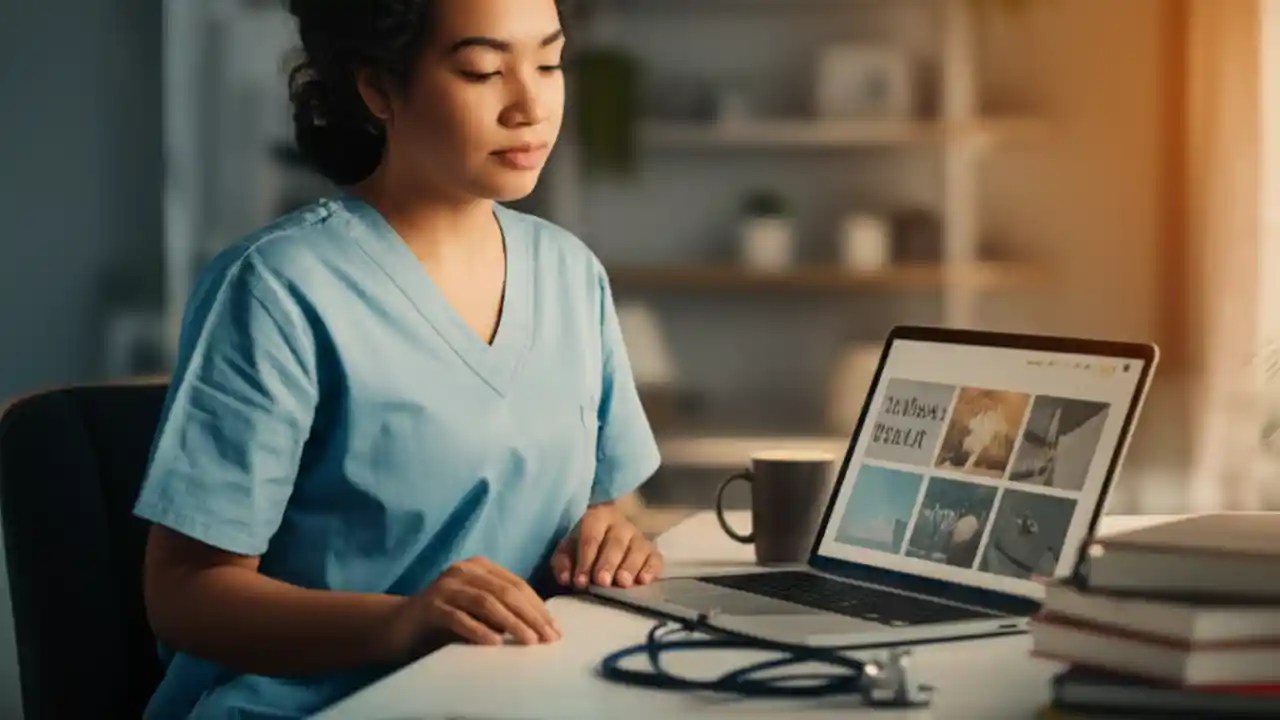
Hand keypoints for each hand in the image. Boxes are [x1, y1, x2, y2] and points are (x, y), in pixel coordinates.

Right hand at [385, 556, 560, 658]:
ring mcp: (446, 586)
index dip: (537, 606)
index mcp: (479, 567)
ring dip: (511, 623)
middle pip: (505, 591)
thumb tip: (540, 627)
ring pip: (486, 602)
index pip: (516, 584)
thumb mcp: (478, 611)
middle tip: (547, 637)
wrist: (399, 626)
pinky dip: (479, 630)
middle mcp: (463, 570)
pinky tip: (494, 643)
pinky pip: (459, 617)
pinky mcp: (430, 605)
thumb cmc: (445, 620)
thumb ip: (502, 611)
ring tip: (528, 641)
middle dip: (530, 615)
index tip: (554, 629)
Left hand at [550, 503, 663, 589]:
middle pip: (616, 543)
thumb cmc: (585, 546)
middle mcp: (620, 525)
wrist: (610, 534)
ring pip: (637, 549)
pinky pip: (655, 558)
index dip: (585, 559)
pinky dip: (651, 569)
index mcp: (597, 518)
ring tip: (623, 583)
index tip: (580, 582)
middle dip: (608, 563)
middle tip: (602, 581)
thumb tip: (565, 578)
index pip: (591, 537)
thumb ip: (563, 563)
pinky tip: (644, 581)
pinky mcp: (653, 551)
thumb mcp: (568, 550)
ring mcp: (639, 537)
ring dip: (630, 566)